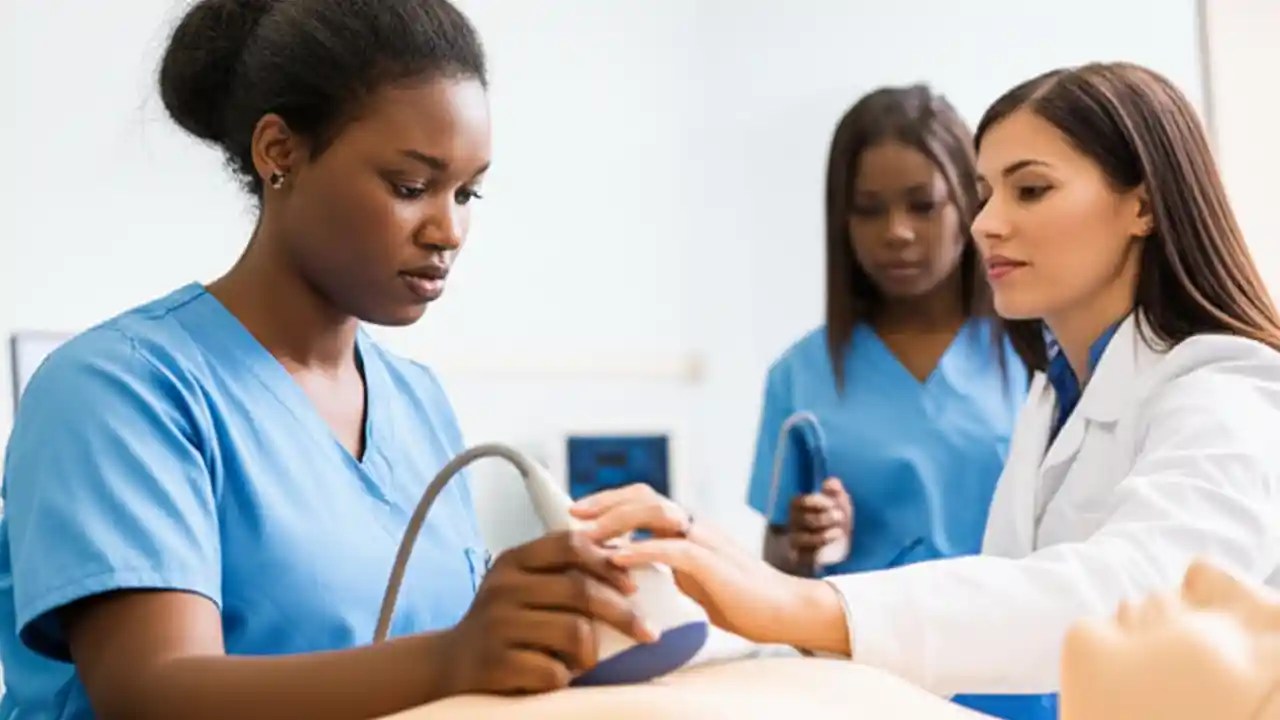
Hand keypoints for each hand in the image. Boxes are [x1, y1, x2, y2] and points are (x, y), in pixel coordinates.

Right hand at [441, 531, 657, 694]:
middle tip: (648, 632)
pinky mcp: (496, 662)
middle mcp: (502, 587)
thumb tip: (627, 560)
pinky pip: (555, 671)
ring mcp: (497, 625)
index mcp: (513, 561)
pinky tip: (558, 677)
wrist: (450, 663)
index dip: (608, 563)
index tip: (633, 586)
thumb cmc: (504, 622)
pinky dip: (565, 678)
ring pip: (575, 632)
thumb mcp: (524, 584)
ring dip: (592, 654)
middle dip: (623, 614)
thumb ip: (562, 570)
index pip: (570, 544)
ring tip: (587, 662)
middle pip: (581, 590)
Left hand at [570, 484, 848, 654]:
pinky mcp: (713, 563)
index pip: (645, 498)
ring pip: (656, 513)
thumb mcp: (691, 577)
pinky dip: (641, 552)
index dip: (611, 499)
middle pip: (645, 496)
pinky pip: (672, 549)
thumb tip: (626, 564)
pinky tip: (617, 559)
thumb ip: (664, 565)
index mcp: (690, 526)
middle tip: (574, 515)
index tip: (579, 511)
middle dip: (606, 502)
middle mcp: (696, 524)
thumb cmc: (738, 599)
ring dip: (616, 522)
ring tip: (588, 536)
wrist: (783, 610)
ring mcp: (705, 540)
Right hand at [787, 478, 852, 563]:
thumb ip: (835, 492)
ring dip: (821, 535)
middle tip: (840, 516)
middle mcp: (792, 524)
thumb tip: (833, 482)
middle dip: (822, 517)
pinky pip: (805, 555)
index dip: (816, 502)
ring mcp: (795, 542)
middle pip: (801, 519)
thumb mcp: (837, 505)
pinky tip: (831, 546)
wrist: (831, 550)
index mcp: (797, 507)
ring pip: (800, 538)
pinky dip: (819, 550)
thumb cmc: (832, 522)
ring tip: (839, 532)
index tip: (833, 503)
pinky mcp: (800, 558)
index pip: (798, 502)